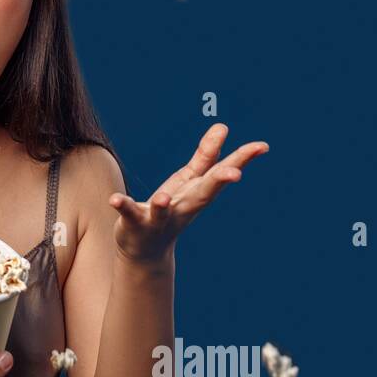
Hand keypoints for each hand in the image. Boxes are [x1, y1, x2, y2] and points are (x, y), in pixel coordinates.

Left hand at [110, 123, 268, 265]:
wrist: (146, 249)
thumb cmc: (172, 208)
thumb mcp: (189, 181)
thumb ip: (205, 155)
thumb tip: (223, 126)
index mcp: (197, 194)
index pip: (221, 174)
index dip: (242, 159)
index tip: (261, 146)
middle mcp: (183, 207)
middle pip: (202, 194)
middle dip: (218, 182)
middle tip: (235, 172)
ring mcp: (159, 218)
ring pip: (163, 212)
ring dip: (164, 205)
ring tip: (164, 197)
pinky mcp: (134, 223)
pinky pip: (129, 214)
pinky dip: (122, 206)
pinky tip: (114, 199)